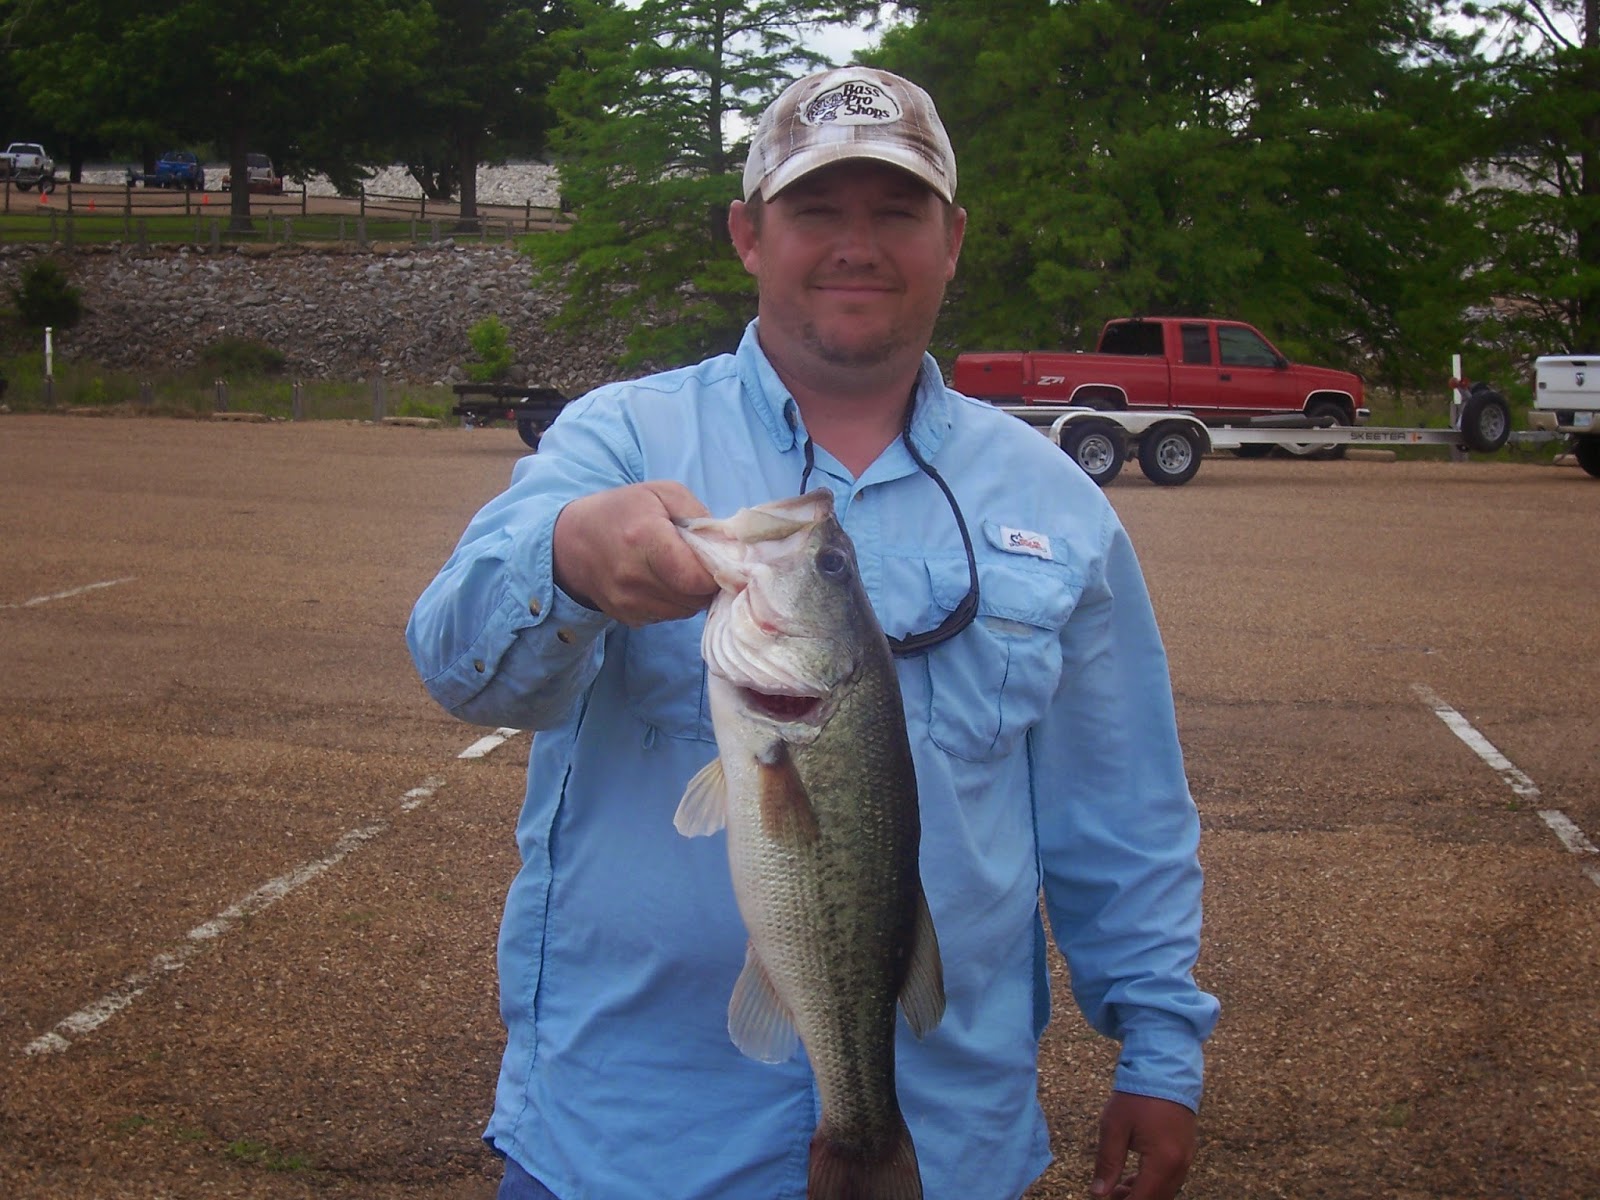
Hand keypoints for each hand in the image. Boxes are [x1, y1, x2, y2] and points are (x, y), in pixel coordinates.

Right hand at [552, 481, 716, 625]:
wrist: (571, 541)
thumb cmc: (623, 511)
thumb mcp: (661, 493)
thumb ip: (699, 514)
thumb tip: (727, 545)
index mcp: (644, 539)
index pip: (697, 578)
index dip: (715, 571)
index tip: (715, 557)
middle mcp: (633, 577)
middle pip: (695, 598)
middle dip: (705, 583)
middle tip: (699, 562)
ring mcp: (628, 602)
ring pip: (684, 612)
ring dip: (690, 595)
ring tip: (679, 570)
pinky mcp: (627, 618)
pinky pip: (666, 618)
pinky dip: (673, 603)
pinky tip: (662, 582)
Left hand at [1090, 1091, 1195, 1199]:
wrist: (1165, 1067)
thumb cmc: (1137, 1095)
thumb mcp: (1114, 1127)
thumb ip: (1107, 1163)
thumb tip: (1098, 1193)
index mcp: (1163, 1161)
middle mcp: (1180, 1165)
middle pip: (1157, 1199)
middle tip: (1107, 1195)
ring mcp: (1186, 1158)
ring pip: (1165, 1191)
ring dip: (1142, 1194)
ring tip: (1115, 1188)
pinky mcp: (1185, 1150)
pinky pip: (1170, 1178)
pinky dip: (1152, 1183)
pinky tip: (1132, 1178)